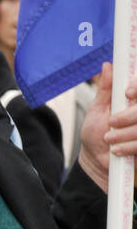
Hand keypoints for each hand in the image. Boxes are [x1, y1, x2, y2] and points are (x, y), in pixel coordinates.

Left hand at [77, 62, 136, 190]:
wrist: (96, 161)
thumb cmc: (97, 133)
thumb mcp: (97, 110)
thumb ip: (105, 89)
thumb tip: (107, 66)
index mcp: (135, 100)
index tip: (127, 93)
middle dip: (129, 115)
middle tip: (112, 123)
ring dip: (126, 133)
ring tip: (109, 139)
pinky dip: (130, 146)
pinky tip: (117, 150)